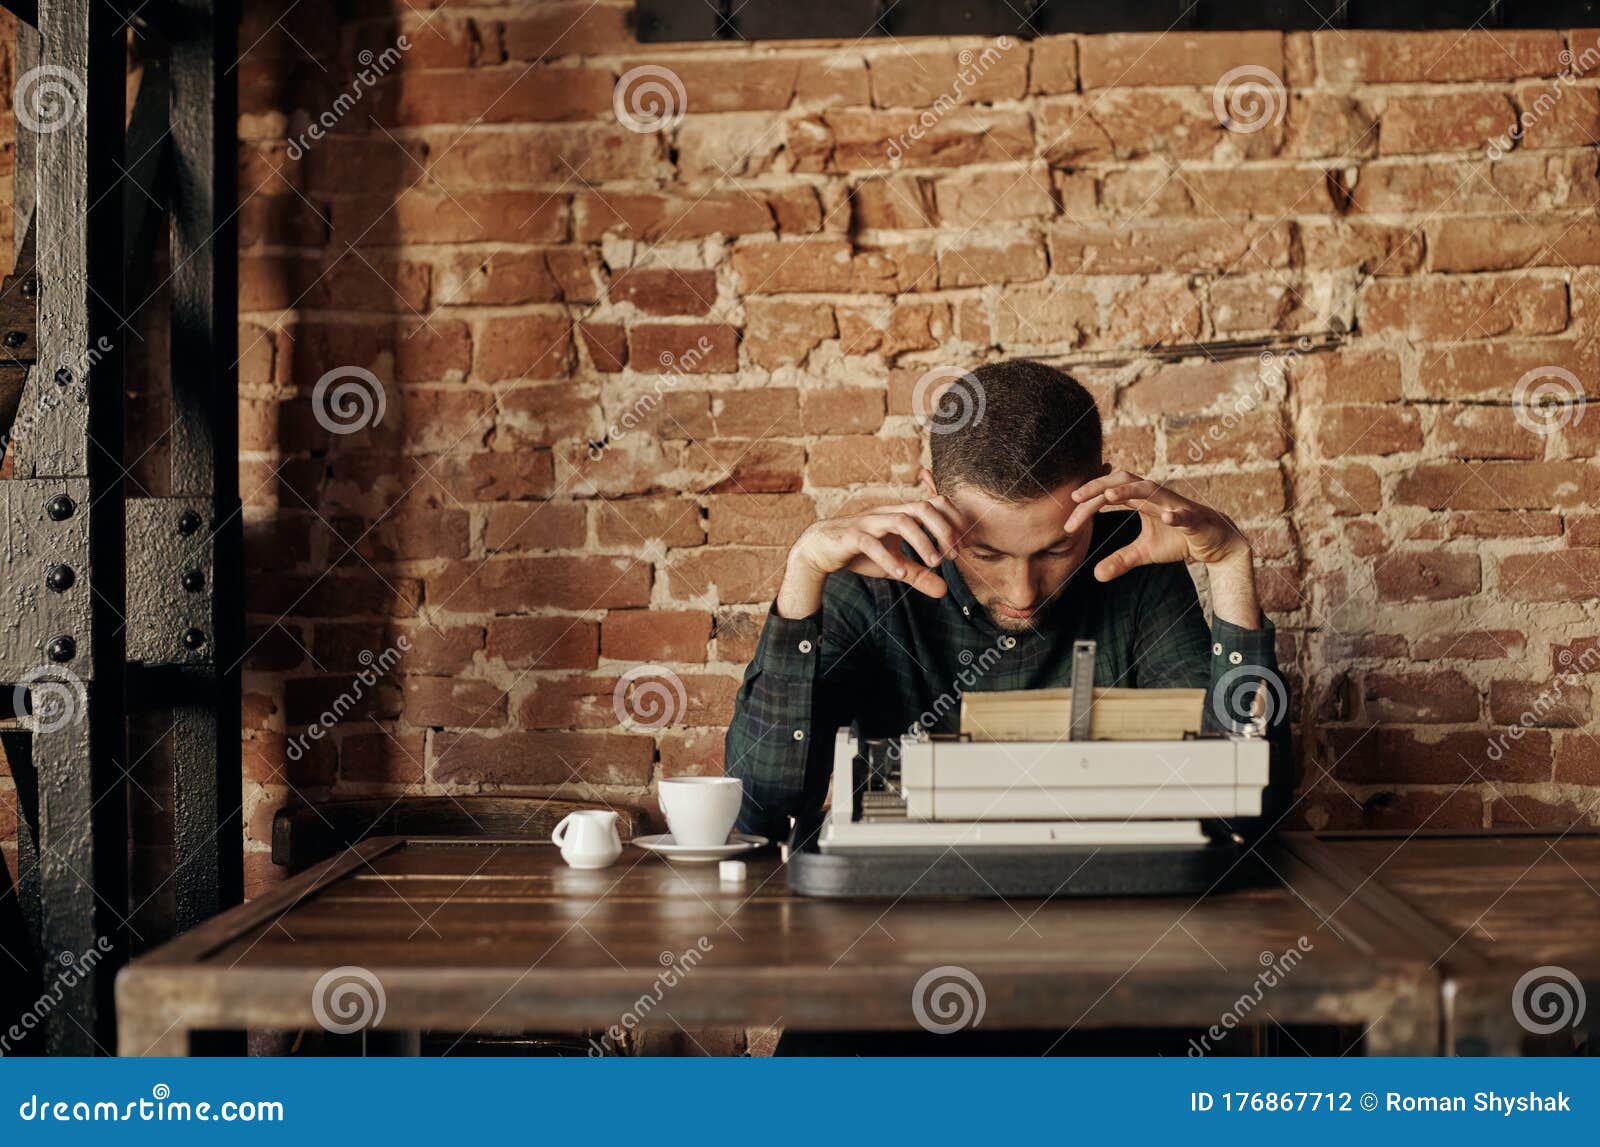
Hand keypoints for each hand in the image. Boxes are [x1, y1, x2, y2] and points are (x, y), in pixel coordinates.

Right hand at [776, 496, 969, 617]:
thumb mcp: (895, 565)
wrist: (820, 549)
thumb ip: (919, 575)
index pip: (934, 503)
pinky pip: (871, 543)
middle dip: (943, 530)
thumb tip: (945, 591)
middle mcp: (887, 513)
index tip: (962, 546)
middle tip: (953, 557)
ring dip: (922, 541)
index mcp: (900, 514)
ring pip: (901, 520)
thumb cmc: (860, 553)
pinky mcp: (851, 536)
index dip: (953, 521)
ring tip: (934, 564)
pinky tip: (900, 572)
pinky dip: (887, 558)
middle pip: (922, 507)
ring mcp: (869, 522)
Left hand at [1064, 470, 1249, 581]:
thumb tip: (1096, 575)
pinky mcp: (1194, 518)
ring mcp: (1175, 504)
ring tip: (1109, 496)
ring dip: (1130, 492)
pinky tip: (1164, 518)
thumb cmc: (1179, 539)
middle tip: (1076, 498)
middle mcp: (1156, 496)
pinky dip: (1175, 515)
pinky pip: (1184, 515)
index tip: (1068, 522)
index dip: (1088, 504)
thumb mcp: (1145, 552)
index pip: (1109, 494)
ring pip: (1151, 490)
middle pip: (1124, 480)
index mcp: (1141, 500)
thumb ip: (1121, 560)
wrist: (1215, 542)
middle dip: (1099, 486)